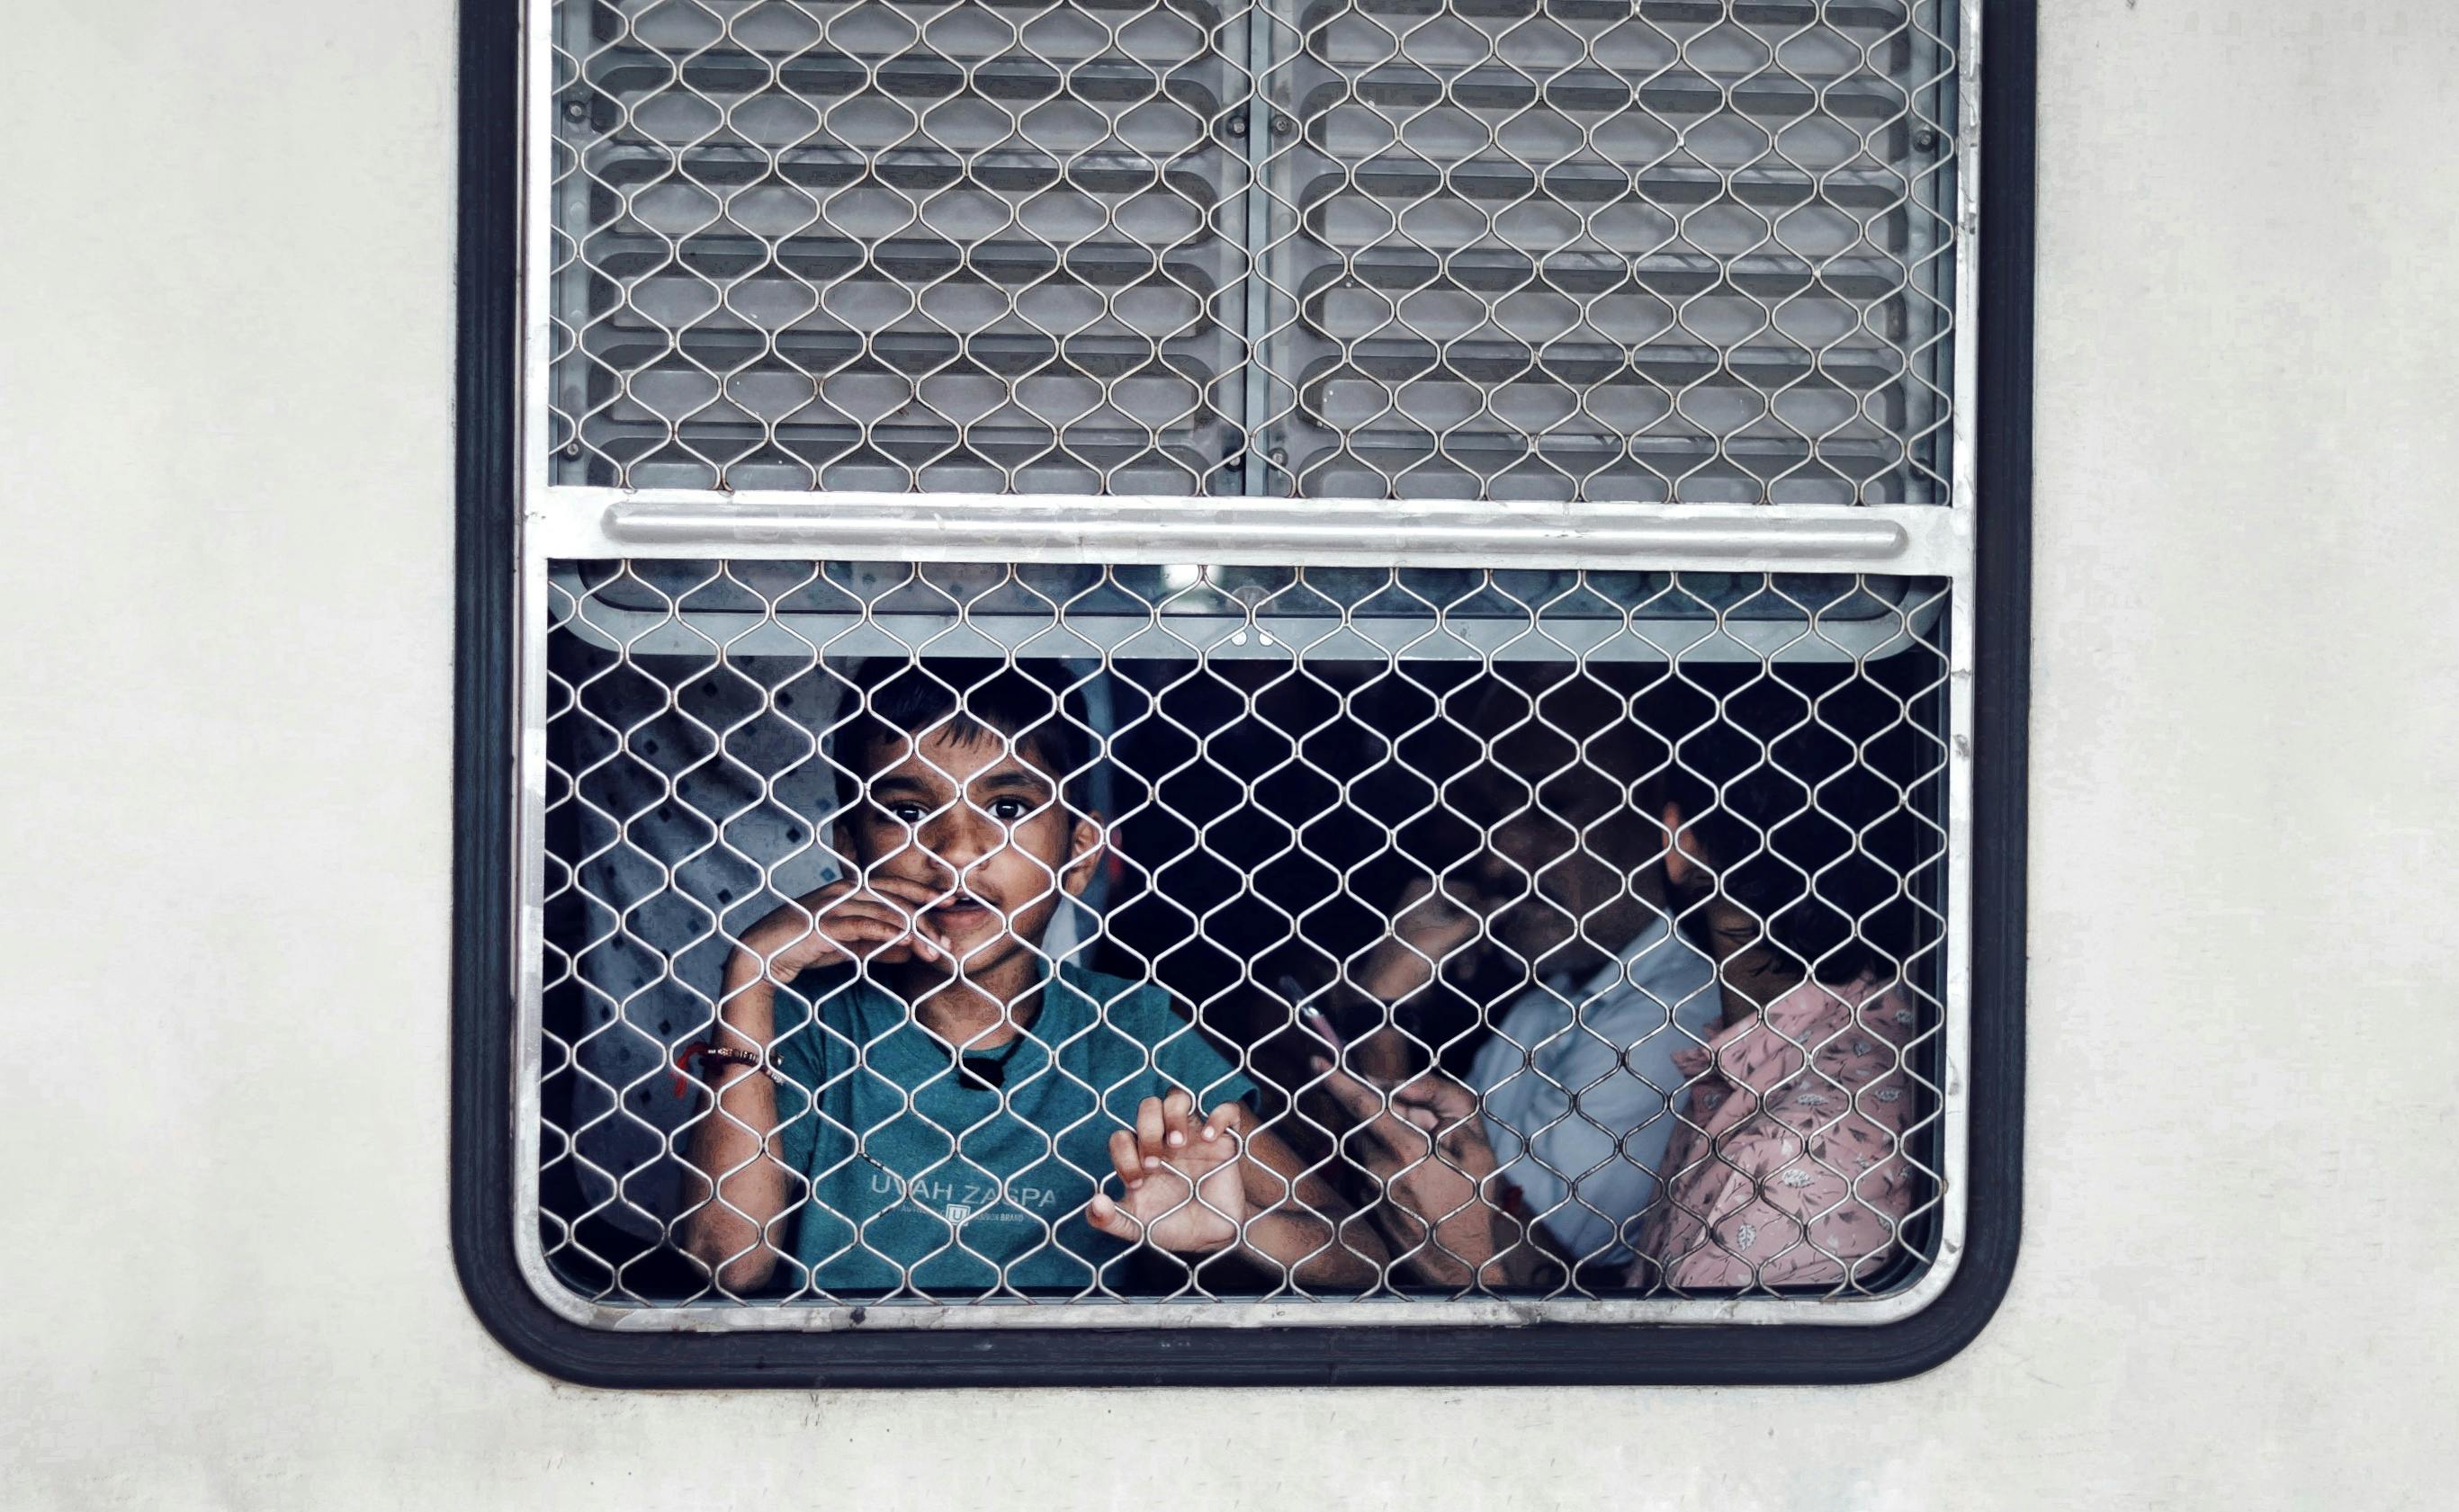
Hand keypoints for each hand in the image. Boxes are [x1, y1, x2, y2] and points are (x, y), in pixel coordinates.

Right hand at [728, 875, 950, 989]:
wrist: (762, 956)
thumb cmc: (804, 948)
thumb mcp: (849, 948)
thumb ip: (879, 947)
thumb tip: (910, 951)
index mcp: (848, 890)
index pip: (893, 887)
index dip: (923, 893)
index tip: (950, 902)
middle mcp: (842, 891)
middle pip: (894, 898)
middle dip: (925, 914)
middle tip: (948, 933)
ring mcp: (832, 904)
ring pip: (884, 912)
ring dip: (913, 931)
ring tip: (934, 949)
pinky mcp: (822, 923)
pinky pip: (862, 925)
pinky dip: (887, 932)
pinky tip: (906, 943)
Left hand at [1084, 1090, 1247, 1254]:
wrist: (1212, 1239)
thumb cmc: (1172, 1227)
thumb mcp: (1138, 1228)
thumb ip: (1109, 1220)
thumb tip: (1094, 1203)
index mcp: (1140, 1156)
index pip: (1121, 1136)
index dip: (1123, 1155)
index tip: (1137, 1183)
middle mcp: (1164, 1140)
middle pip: (1148, 1107)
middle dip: (1147, 1131)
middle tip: (1154, 1162)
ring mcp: (1194, 1137)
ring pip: (1177, 1099)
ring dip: (1174, 1116)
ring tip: (1179, 1144)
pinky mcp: (1224, 1141)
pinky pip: (1226, 1110)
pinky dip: (1218, 1116)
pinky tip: (1211, 1138)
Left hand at [1312, 1054, 1501, 1282]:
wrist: (1460, 1264)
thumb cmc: (1474, 1200)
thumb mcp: (1475, 1143)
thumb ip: (1441, 1099)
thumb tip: (1400, 1084)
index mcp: (1406, 1151)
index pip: (1363, 1105)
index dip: (1338, 1079)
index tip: (1318, 1060)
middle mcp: (1378, 1169)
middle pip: (1368, 1122)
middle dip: (1391, 1115)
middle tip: (1427, 1134)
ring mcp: (1368, 1188)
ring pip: (1367, 1144)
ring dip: (1389, 1141)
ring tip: (1427, 1165)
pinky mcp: (1364, 1202)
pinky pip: (1369, 1167)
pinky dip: (1388, 1163)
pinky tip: (1416, 1185)